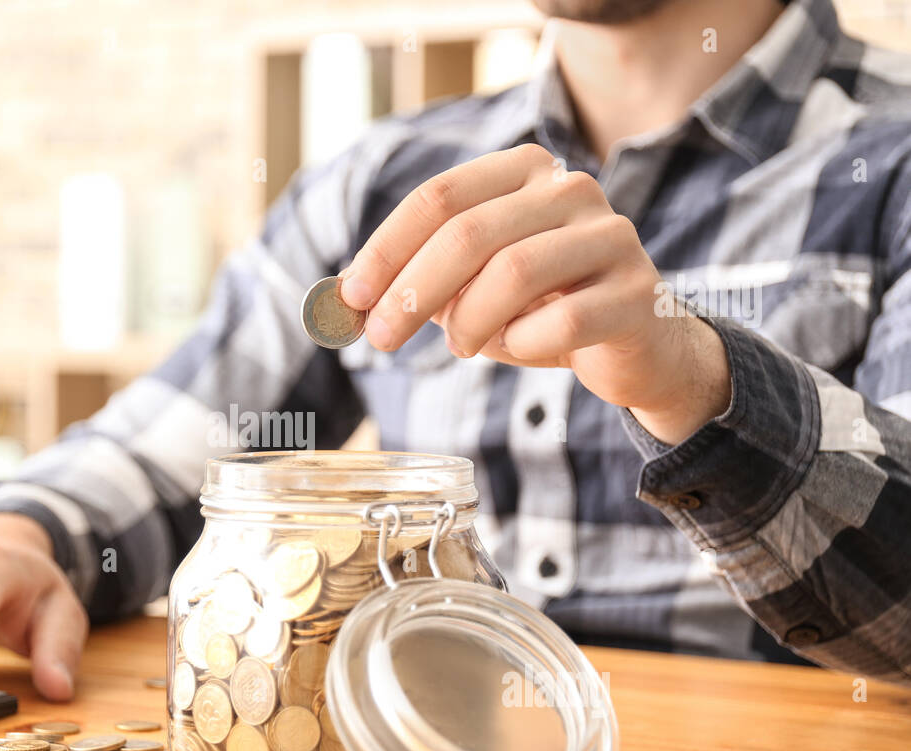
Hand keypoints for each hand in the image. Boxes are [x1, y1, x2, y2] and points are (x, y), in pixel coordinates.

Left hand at [339, 143, 729, 443]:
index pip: (438, 198)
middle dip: (412, 291)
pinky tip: (519, 347)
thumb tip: (345, 299)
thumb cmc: (540, 311)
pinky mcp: (636, 291)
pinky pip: (561, 321)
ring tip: (460, 346)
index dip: (387, 247)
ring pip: (514, 272)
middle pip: (469, 233)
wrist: (634, 345)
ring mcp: (610, 235)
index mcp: (523, 171)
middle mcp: (570, 189)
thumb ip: (418, 282)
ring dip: (468, 321)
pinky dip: (522, 344)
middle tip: (381, 338)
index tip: (352, 295)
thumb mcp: (470, 289)